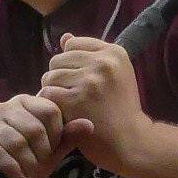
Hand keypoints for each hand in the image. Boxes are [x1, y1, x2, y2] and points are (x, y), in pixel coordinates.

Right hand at [0, 93, 91, 177]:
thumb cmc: (23, 164)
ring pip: (18, 143)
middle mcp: (4, 108)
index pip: (51, 111)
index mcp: (24, 103)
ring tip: (26, 174)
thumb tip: (90, 124)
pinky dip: (13, 172)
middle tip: (37, 166)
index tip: (50, 151)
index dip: (56, 136)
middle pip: (36, 129)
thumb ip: (67, 138)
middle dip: (41, 155)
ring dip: (27, 166)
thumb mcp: (51, 152)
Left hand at [39, 35, 155, 177]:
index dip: (70, 63)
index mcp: (114, 52)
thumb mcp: (115, 75)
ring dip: (53, 92)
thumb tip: (64, 37)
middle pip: (58, 60)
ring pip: (50, 76)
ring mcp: (89, 81)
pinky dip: (50, 105)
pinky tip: (64, 113)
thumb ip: (90, 55)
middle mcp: (103, 63)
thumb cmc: (121, 108)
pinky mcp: (76, 100)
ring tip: (68, 105)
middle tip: (73, 95)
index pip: (73, 44)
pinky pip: (47, 94)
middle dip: (60, 77)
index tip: (81, 80)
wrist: (131, 140)